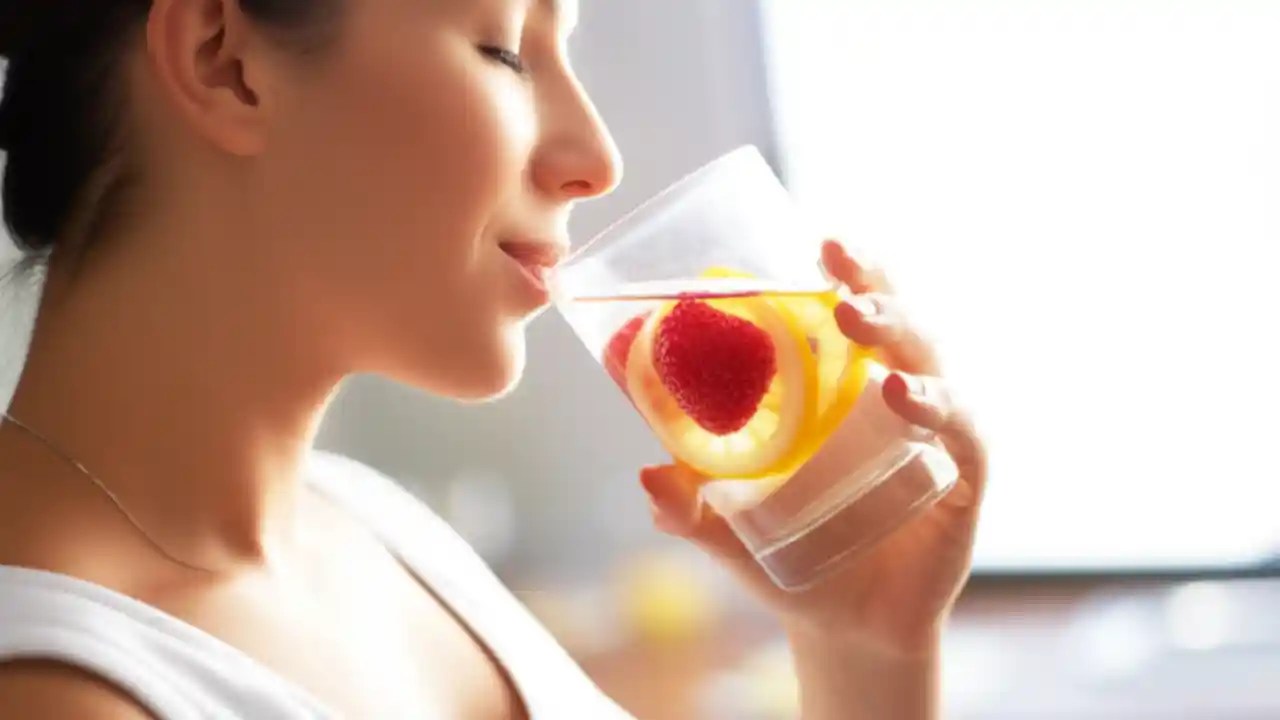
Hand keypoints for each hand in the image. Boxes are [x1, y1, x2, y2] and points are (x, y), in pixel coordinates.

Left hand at [639, 240, 987, 656]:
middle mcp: (894, 401)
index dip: (843, 275)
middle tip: (834, 261)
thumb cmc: (791, 557)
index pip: (849, 317)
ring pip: (928, 362)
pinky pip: (959, 432)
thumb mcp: (727, 529)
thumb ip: (687, 504)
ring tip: (854, 317)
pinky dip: (937, 406)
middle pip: (894, 322)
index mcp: (842, 394)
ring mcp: (931, 436)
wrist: (843, 629)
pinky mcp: (960, 479)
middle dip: (870, 284)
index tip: (816, 242)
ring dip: (895, 331)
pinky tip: (902, 393)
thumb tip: (647, 474)